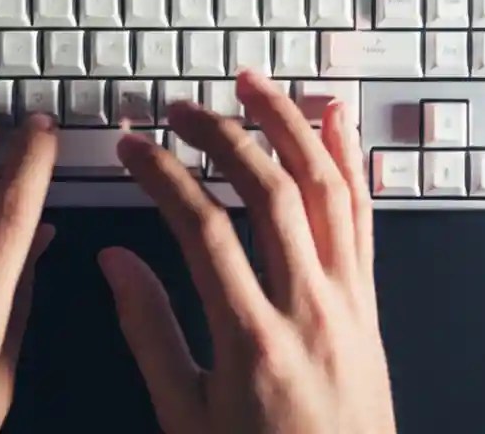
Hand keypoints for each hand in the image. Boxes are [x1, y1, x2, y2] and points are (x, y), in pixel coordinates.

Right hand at [101, 70, 394, 433]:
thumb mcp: (186, 418)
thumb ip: (150, 333)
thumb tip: (115, 263)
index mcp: (253, 341)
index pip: (202, 228)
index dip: (162, 174)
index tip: (132, 146)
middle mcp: (310, 309)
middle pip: (270, 192)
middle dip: (222, 134)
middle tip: (182, 107)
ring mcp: (349, 301)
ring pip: (327, 189)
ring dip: (290, 125)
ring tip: (255, 84)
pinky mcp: (369, 303)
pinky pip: (365, 215)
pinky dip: (350, 160)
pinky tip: (336, 120)